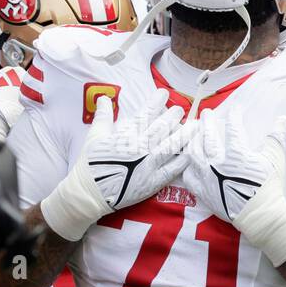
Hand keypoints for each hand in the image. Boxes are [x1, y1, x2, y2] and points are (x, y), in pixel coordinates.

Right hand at [40, 91, 197, 240]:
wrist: (90, 192)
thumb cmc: (91, 163)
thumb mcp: (94, 135)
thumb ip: (103, 115)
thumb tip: (105, 97)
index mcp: (126, 135)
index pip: (145, 113)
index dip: (156, 101)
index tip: (164, 93)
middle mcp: (139, 148)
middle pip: (161, 127)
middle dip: (173, 116)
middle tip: (180, 109)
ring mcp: (148, 165)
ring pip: (171, 146)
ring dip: (184, 135)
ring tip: (195, 126)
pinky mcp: (152, 182)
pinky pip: (172, 170)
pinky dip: (182, 160)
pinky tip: (191, 152)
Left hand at [184, 110, 285, 265]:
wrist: (260, 216)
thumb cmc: (269, 187)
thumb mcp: (275, 159)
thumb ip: (277, 136)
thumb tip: (283, 118)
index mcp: (236, 154)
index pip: (232, 128)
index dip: (234, 116)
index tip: (235, 109)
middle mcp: (217, 163)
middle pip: (207, 136)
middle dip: (207, 122)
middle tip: (207, 114)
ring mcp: (207, 178)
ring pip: (193, 153)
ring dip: (193, 140)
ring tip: (195, 133)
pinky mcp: (203, 192)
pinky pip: (188, 176)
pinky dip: (188, 166)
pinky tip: (190, 161)